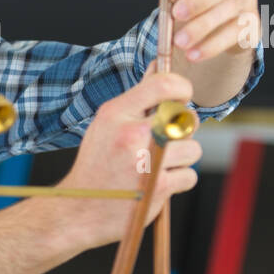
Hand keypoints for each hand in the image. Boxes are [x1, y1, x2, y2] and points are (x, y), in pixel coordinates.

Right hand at [58, 70, 202, 248]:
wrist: (79, 209)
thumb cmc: (97, 163)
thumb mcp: (107, 124)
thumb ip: (138, 97)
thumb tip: (160, 64)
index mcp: (116, 113)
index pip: (164, 84)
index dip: (183, 88)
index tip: (183, 97)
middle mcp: (131, 134)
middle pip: (186, 118)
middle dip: (183, 129)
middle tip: (164, 140)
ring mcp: (146, 161)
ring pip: (193, 149)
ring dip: (181, 159)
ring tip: (156, 166)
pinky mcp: (158, 187)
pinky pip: (189, 176)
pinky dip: (177, 181)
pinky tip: (156, 184)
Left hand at [167, 0, 258, 61]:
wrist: (216, 26)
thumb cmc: (191, 2)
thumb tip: (172, 4)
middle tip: (177, 14)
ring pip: (230, 8)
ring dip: (202, 26)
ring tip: (180, 42)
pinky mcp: (252, 22)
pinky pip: (235, 33)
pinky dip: (212, 45)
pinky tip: (194, 54)